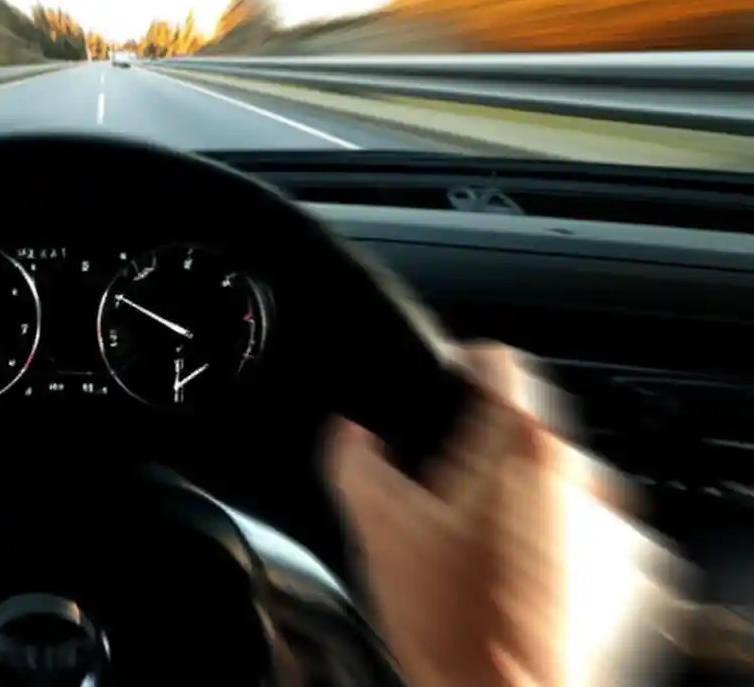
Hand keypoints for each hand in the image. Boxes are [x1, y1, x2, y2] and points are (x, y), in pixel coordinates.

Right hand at [324, 344, 683, 686]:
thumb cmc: (448, 622)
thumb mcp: (375, 524)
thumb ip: (352, 456)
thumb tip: (348, 434)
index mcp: (522, 444)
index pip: (500, 362)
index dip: (465, 364)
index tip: (450, 378)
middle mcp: (585, 474)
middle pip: (529, 430)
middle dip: (489, 454)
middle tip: (449, 497)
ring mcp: (619, 529)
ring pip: (562, 485)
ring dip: (528, 500)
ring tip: (482, 549)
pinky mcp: (636, 576)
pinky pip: (593, 536)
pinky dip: (562, 546)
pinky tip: (518, 581)